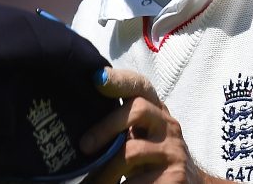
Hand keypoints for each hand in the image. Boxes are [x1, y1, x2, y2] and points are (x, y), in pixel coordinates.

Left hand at [78, 68, 224, 183]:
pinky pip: (139, 181)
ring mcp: (174, 150)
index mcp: (155, 110)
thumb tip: (76, 125)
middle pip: (137, 109)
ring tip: (92, 182)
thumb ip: (118, 126)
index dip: (119, 79)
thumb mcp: (137, 137)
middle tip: (84, 146)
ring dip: (106, 170)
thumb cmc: (149, 160)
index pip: (140, 85)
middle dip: (106, 126)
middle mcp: (168, 125)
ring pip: (132, 151)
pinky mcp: (176, 176)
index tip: (97, 78)